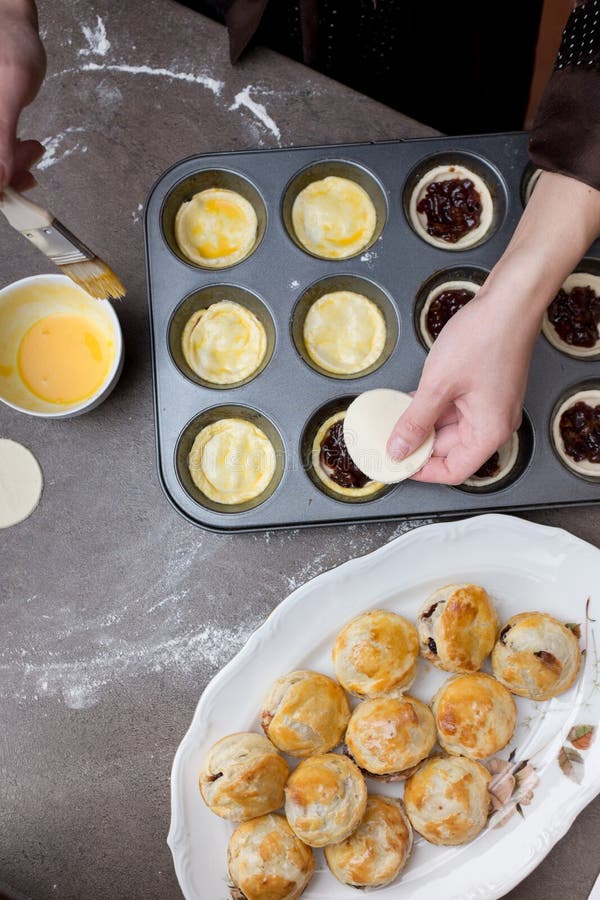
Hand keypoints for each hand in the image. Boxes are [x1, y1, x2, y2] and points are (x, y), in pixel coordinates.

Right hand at [0, 1, 45, 191]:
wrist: (10, 23)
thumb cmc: (8, 44)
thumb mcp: (9, 91)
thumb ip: (1, 137)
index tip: (13, 190)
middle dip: (6, 173)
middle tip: (31, 166)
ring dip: (11, 164)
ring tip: (33, 149)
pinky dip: (11, 151)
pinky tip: (26, 144)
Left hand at [387, 170, 599, 484]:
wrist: (509, 301)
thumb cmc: (484, 338)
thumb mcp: (438, 385)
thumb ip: (415, 421)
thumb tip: (398, 449)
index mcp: (489, 432)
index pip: (454, 471)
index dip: (423, 471)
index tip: (396, 463)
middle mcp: (494, 424)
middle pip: (451, 451)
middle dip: (418, 445)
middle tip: (387, 438)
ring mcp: (491, 406)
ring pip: (450, 428)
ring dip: (423, 424)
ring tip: (393, 416)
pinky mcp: (486, 390)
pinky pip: (456, 409)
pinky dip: (433, 408)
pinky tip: (410, 399)